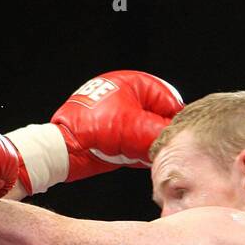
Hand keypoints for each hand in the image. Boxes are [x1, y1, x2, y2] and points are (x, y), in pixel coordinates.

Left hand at [8, 71, 183, 195]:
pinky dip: (141, 153)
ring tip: (150, 156)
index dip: (175, 120)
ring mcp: (122, 117)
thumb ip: (159, 132)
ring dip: (150, 145)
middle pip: (159, 117)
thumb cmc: (92, 128)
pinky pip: (137, 144)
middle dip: (160, 134)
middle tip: (164, 149)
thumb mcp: (132, 127)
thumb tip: (175, 139)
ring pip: (148, 133)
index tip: (180, 137)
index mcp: (135, 83)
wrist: (64, 148)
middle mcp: (130, 98)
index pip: (168, 100)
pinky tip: (142, 161)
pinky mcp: (116, 135)